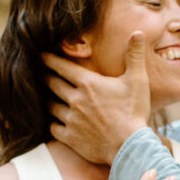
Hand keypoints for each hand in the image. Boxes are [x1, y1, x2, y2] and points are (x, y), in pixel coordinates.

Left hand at [43, 33, 151, 165]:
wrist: (130, 146)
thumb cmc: (134, 112)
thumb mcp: (138, 80)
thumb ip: (134, 55)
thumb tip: (137, 33)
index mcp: (88, 83)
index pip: (61, 66)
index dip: (49, 59)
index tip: (41, 55)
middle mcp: (75, 99)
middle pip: (52, 84)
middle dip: (46, 77)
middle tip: (41, 73)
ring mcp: (71, 119)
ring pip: (50, 105)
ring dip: (48, 100)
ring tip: (47, 97)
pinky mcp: (70, 137)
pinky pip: (53, 127)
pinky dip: (53, 123)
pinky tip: (55, 122)